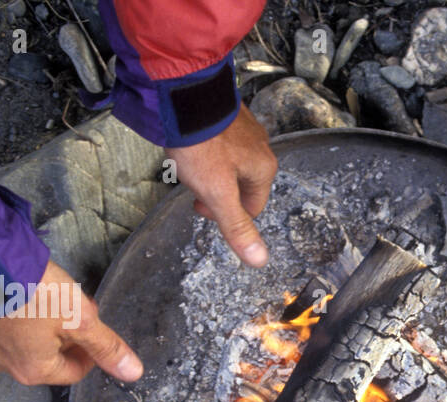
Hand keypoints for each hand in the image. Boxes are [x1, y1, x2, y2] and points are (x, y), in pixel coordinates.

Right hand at [0, 259, 141, 384]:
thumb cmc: (26, 291)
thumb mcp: (80, 317)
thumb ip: (105, 346)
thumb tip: (132, 372)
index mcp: (34, 371)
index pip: (74, 372)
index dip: (90, 351)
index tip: (93, 328)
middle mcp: (5, 366)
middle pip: (48, 357)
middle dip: (64, 334)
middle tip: (70, 307)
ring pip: (23, 342)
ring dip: (38, 324)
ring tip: (44, 296)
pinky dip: (12, 315)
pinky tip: (17, 294)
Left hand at [167, 105, 276, 267]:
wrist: (183, 96)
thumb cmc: (201, 143)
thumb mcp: (217, 193)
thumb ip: (237, 227)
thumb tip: (259, 259)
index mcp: (263, 169)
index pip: (252, 207)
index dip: (224, 214)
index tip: (201, 207)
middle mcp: (260, 148)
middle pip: (239, 185)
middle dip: (214, 190)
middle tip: (192, 183)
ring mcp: (245, 129)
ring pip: (228, 163)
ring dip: (208, 169)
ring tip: (188, 162)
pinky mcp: (227, 115)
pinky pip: (219, 141)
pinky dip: (204, 148)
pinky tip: (189, 145)